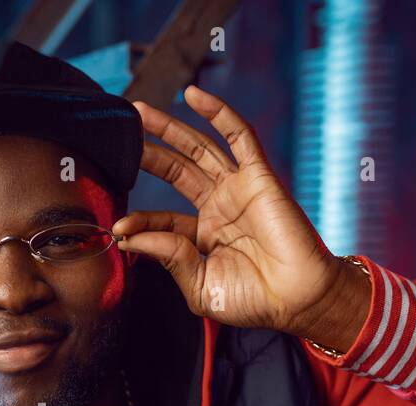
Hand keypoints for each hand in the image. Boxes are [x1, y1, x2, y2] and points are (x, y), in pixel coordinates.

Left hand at [113, 86, 365, 344]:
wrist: (297, 299)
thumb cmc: (254, 301)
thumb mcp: (200, 287)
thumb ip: (169, 259)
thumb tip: (132, 239)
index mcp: (204, 235)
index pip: (163, 217)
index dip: (140, 221)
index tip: (118, 231)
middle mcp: (219, 207)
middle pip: (176, 170)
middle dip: (149, 152)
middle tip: (122, 136)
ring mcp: (238, 189)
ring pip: (199, 148)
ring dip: (170, 128)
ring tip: (140, 111)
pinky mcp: (259, 176)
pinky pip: (238, 135)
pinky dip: (217, 113)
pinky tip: (193, 95)